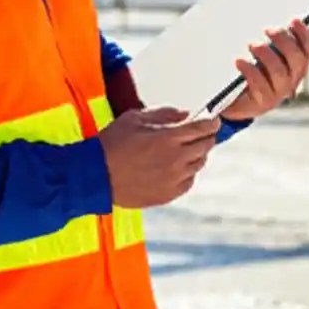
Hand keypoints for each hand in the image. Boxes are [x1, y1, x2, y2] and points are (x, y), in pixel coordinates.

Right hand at [97, 106, 219, 207]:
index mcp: (169, 137)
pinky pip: (189, 180)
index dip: (211, 122)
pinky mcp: (168, 194)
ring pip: (199, 163)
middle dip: (206, 136)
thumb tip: (184, 114)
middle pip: (206, 145)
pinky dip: (188, 172)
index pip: (203, 127)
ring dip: (197, 154)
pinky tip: (176, 167)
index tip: (213, 120)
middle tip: (200, 133)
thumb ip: (164, 114)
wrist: (95, 176)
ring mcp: (174, 179)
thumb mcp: (135, 118)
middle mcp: (176, 159)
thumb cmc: (112, 144)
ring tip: (185, 149)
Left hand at [220, 19, 308, 121]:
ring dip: (267, 55)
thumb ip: (268, 42)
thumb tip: (266, 21)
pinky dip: (250, 71)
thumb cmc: (249, 71)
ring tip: (252, 44)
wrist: (234, 101)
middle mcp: (292, 80)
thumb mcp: (261, 55)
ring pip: (280, 72)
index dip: (305, 35)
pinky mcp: (262, 102)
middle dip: (284, 41)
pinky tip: (239, 61)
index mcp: (296, 66)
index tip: (293, 20)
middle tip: (268, 30)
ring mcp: (278, 93)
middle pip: (296, 59)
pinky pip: (260, 86)